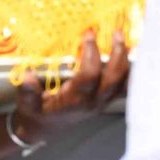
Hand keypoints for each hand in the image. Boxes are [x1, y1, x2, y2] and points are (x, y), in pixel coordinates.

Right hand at [8, 28, 126, 145]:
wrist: (44, 128)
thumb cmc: (36, 112)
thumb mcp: (27, 104)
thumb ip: (28, 92)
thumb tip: (27, 76)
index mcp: (75, 100)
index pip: (89, 75)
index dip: (91, 54)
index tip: (88, 33)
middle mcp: (93, 101)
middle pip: (114, 78)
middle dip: (118, 53)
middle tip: (116, 32)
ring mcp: (102, 102)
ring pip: (125, 83)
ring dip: (129, 61)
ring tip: (129, 40)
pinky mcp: (106, 100)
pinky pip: (125, 87)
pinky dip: (131, 72)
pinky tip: (133, 55)